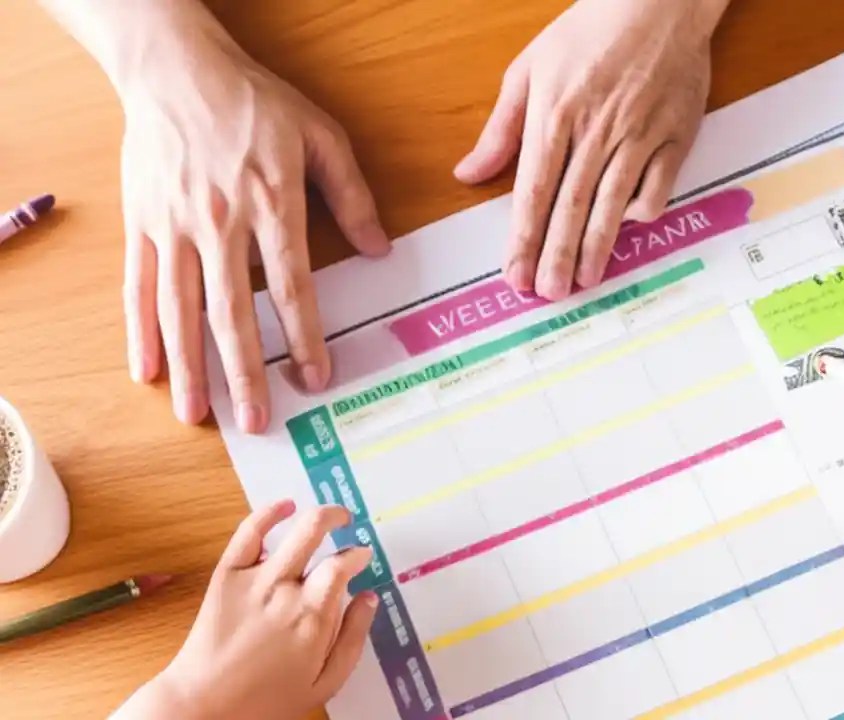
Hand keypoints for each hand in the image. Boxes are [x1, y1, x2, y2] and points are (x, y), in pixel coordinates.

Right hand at [119, 28, 388, 431]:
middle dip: (244, 372)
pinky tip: (146, 370)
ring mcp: (174, 225)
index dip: (305, 337)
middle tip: (256, 420)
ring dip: (189, 366)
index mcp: (271, 203)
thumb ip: (352, 196)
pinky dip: (140, 331)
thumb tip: (379, 249)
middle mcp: (220, 221)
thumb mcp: (321, 136)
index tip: (316, 378)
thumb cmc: (254, 102)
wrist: (177, 69)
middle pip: (231, 312)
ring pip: (179, 308)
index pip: (291, 286)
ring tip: (199, 414)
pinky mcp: (142, 223)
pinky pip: (138, 286)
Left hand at [121, 502, 376, 719]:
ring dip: (318, 514)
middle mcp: (287, 590)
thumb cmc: (267, 702)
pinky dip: (269, 513)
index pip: (343, 565)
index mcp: (314, 616)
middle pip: (320, 535)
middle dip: (340, 522)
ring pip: (294, 529)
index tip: (362, 556)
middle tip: (349, 525)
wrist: (204, 706)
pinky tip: (285, 505)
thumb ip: (352, 638)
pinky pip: (249, 533)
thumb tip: (371, 598)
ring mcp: (255, 579)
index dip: (357, 554)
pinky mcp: (226, 576)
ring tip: (329, 515)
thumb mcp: (324, 682)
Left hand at [454, 0, 729, 298]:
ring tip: (583, 281)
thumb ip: (500, 128)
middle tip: (548, 294)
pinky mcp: (676, 135)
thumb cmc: (590, 31)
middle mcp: (596, 130)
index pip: (532, 191)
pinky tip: (628, 228)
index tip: (515, 275)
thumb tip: (469, 174)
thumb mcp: (530, 69)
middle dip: (556, 256)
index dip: (522, 239)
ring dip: (595, 247)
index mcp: (554, 114)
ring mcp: (639, 135)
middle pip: (570, 207)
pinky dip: (643, 210)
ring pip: (612, 204)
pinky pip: (659, 186)